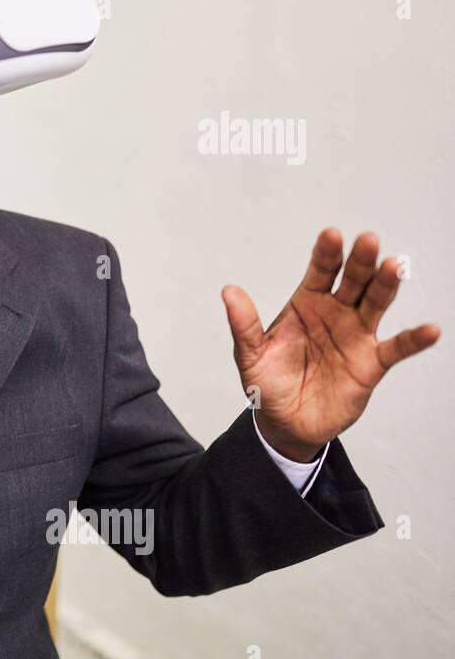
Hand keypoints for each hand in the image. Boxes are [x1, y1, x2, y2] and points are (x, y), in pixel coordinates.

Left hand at [222, 229, 439, 461]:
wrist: (285, 423)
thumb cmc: (268, 383)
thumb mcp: (250, 355)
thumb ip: (243, 325)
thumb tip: (228, 292)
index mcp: (306, 304)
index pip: (319, 272)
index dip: (326, 254)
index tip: (331, 235)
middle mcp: (336, 313)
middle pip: (353, 281)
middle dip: (360, 261)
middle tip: (368, 241)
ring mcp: (356, 335)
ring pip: (376, 304)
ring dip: (386, 285)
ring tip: (394, 267)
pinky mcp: (371, 363)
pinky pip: (397, 348)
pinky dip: (414, 339)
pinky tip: (431, 330)